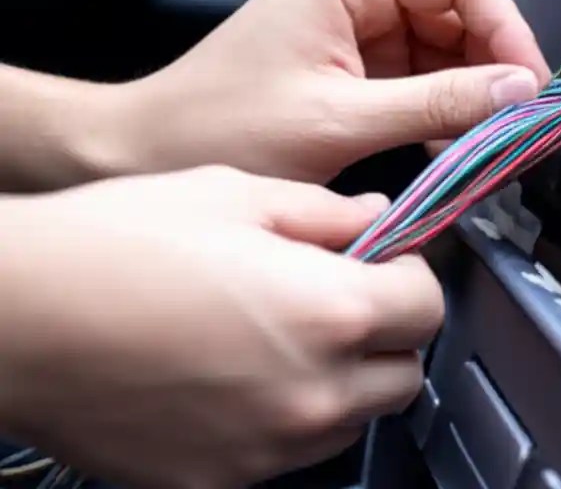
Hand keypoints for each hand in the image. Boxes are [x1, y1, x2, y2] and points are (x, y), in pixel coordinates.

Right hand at [0, 166, 441, 488]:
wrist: (12, 321)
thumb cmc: (111, 246)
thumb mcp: (234, 193)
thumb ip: (326, 213)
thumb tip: (377, 220)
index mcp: (330, 311)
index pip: (427, 305)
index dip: (409, 275)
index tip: (385, 262)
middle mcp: (312, 391)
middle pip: (403, 373)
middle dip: (386, 333)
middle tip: (340, 297)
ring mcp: (269, 447)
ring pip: (354, 420)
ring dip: (342, 380)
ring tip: (280, 336)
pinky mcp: (222, 480)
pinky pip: (290, 454)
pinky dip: (285, 419)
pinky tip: (236, 378)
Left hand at [97, 0, 550, 183]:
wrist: (147, 155)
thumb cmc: (220, 129)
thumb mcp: (342, 120)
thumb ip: (438, 104)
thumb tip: (518, 93)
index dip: (506, 28)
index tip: (530, 84)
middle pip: (458, 12)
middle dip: (494, 66)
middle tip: (521, 122)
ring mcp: (353, 30)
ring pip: (446, 50)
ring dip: (473, 94)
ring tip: (492, 142)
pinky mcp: (351, 67)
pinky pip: (420, 79)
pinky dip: (443, 111)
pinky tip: (452, 146)